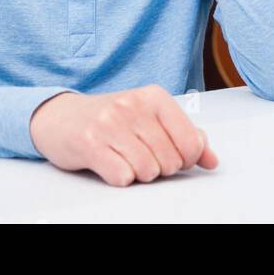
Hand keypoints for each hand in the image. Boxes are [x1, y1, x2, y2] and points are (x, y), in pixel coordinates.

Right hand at [30, 86, 218, 186]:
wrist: (61, 117)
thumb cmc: (112, 120)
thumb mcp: (151, 119)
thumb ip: (186, 136)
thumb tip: (212, 160)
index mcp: (155, 96)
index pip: (191, 142)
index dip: (185, 159)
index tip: (172, 155)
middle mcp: (134, 105)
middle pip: (170, 161)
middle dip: (160, 168)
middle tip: (142, 156)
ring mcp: (111, 123)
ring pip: (148, 171)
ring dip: (139, 174)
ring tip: (127, 158)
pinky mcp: (90, 143)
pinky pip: (122, 177)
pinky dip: (120, 178)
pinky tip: (111, 163)